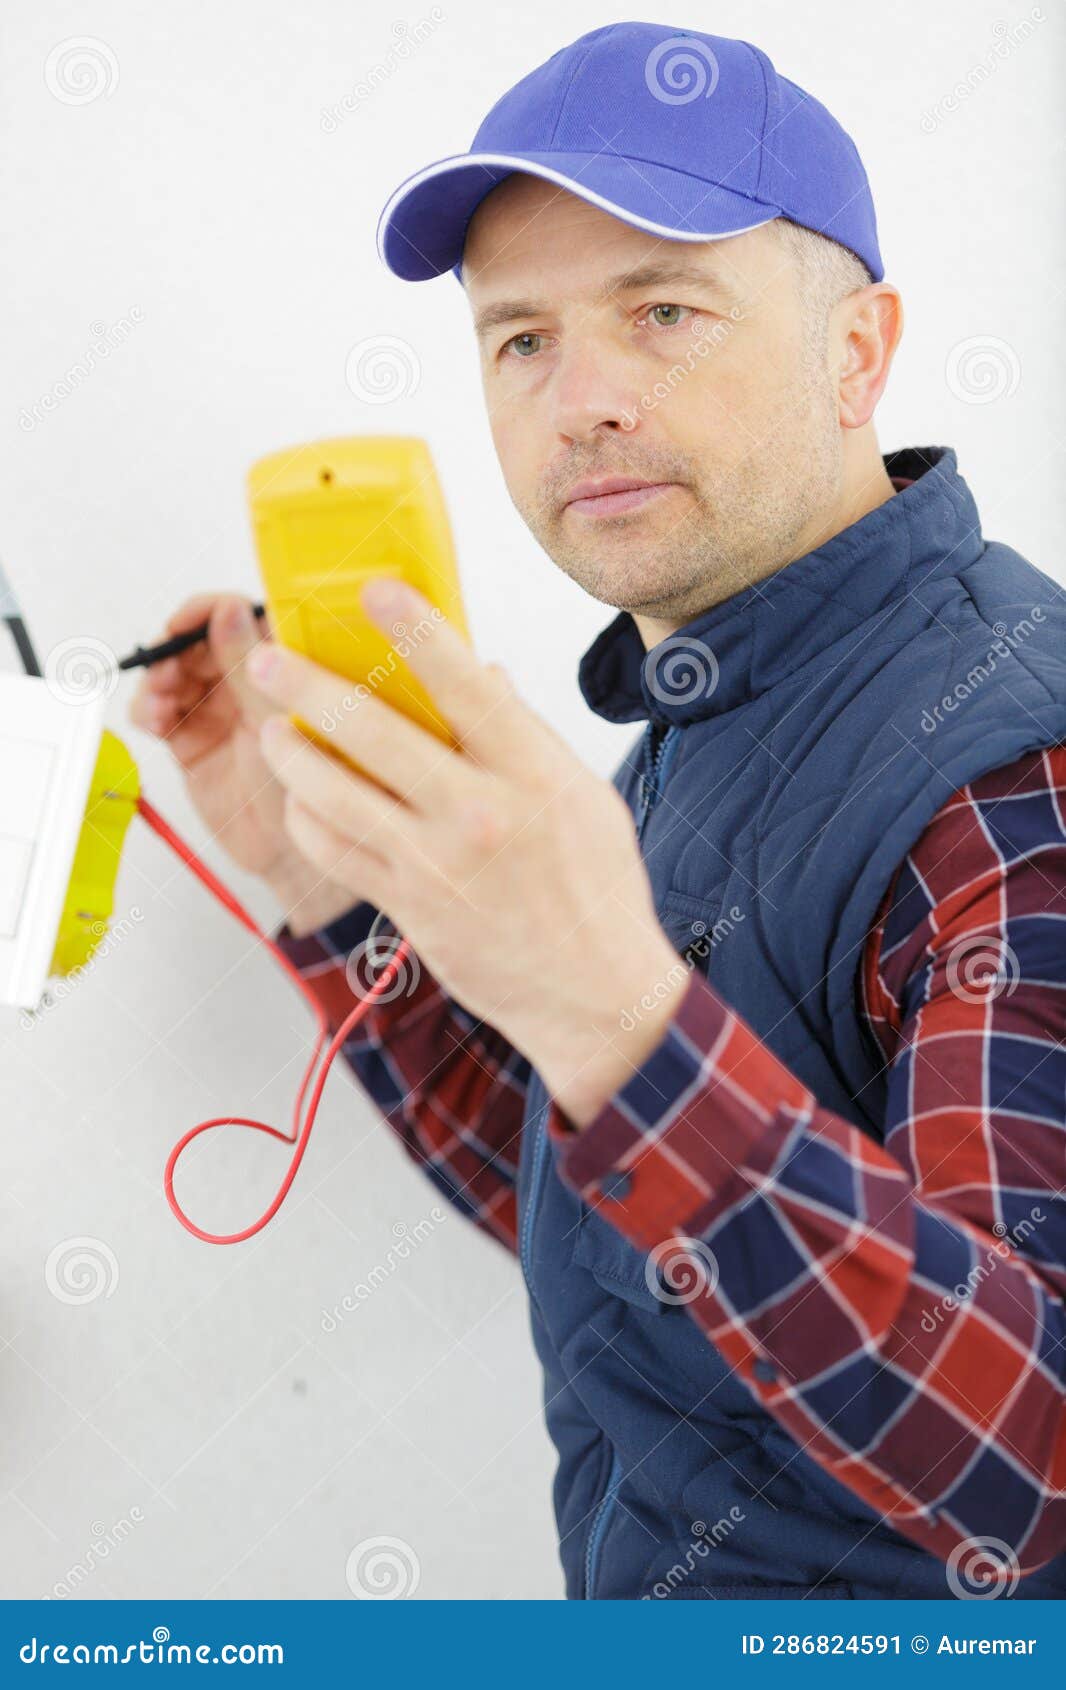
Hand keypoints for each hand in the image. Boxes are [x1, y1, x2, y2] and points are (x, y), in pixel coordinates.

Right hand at [127, 593, 357, 933]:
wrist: (295, 855)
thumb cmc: (317, 793)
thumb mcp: (284, 723)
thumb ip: (251, 668)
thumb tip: (230, 611)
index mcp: (285, 666)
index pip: (243, 616)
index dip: (211, 610)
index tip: (189, 620)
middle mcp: (250, 682)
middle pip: (198, 640)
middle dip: (176, 648)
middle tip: (167, 665)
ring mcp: (219, 709)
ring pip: (173, 673)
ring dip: (158, 678)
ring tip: (162, 698)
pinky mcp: (191, 738)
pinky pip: (157, 711)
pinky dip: (148, 709)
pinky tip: (156, 720)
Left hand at [248, 576, 687, 1123]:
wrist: (595, 995)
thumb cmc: (597, 892)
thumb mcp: (582, 797)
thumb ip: (527, 737)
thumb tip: (483, 679)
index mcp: (531, 773)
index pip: (464, 683)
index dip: (413, 630)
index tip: (373, 591)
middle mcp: (478, 812)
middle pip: (373, 733)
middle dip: (308, 687)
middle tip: (268, 658)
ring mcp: (435, 863)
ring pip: (334, 793)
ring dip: (290, 753)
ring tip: (270, 728)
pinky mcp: (407, 906)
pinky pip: (335, 851)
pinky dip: (307, 816)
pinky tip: (299, 796)